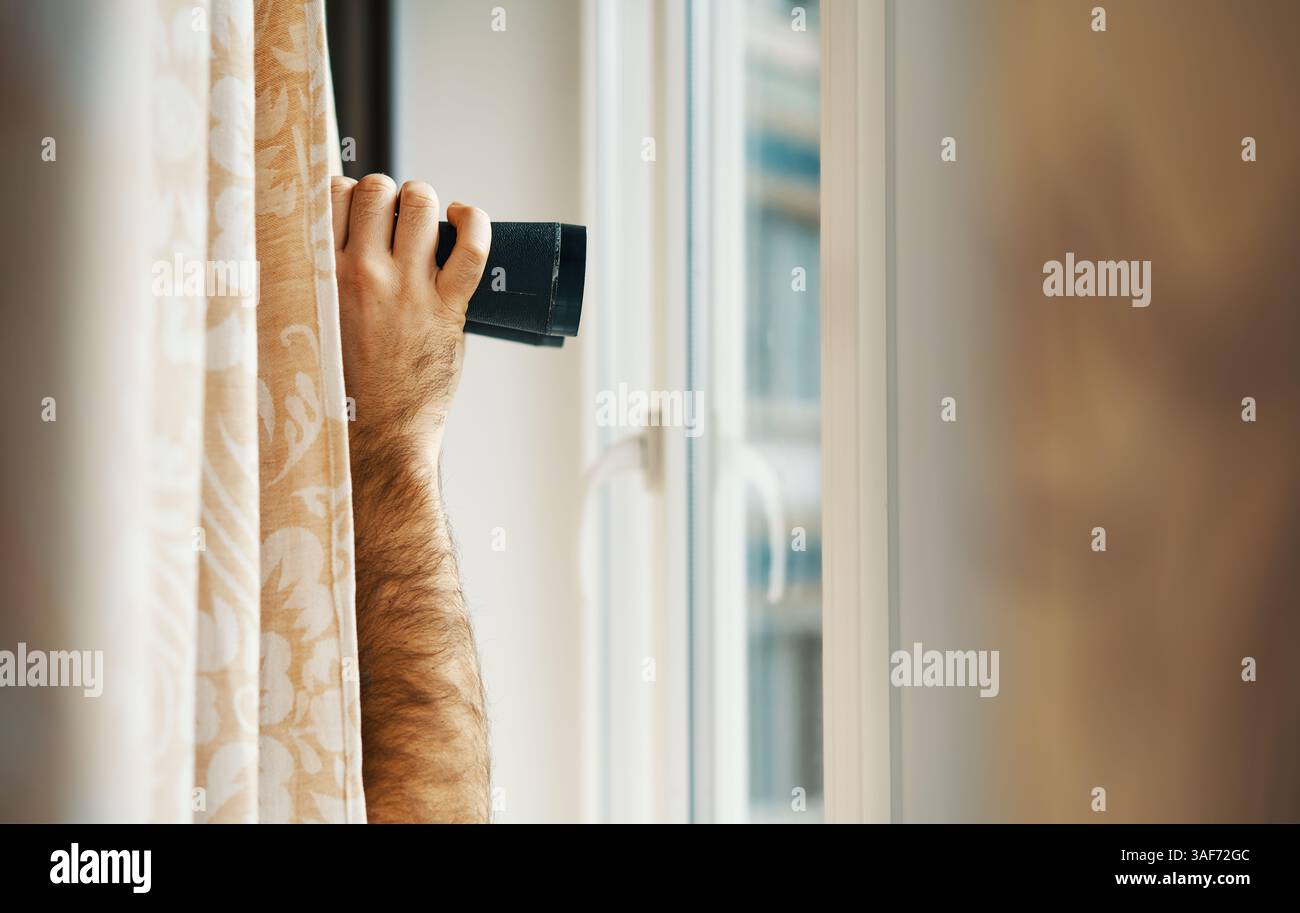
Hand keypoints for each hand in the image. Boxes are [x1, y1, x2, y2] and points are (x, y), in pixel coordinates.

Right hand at [330, 174, 490, 457]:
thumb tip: (309, 253)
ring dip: (424, 203)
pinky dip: (473, 221)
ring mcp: (408, 289)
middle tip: (392, 218)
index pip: (331, 195)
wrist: (375, 438)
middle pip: (376, 191)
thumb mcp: (305, 329)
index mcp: (320, 276)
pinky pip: (471, 247)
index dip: (348, 195)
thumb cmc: (338, 391)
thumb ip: (307, 288)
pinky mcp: (447, 308)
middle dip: (387, 194)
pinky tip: (463, 218)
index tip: (357, 214)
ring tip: (425, 219)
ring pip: (421, 206)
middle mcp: (363, 274)